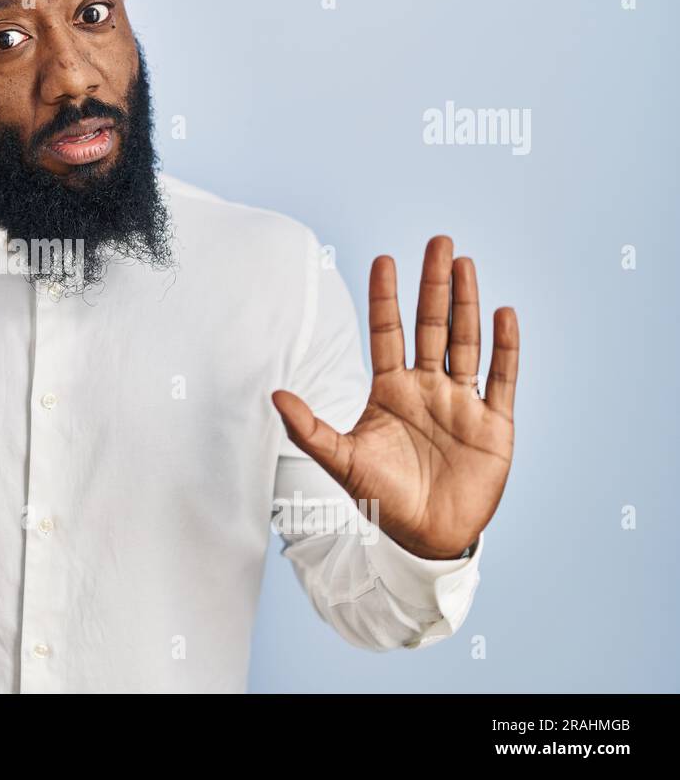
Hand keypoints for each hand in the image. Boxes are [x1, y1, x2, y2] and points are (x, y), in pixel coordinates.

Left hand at [272, 235, 518, 559]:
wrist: (426, 538)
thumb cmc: (382, 499)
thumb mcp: (341, 462)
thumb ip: (310, 429)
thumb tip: (274, 395)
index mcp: (390, 391)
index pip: (387, 332)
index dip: (386, 297)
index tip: (384, 258)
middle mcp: (427, 388)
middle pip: (432, 325)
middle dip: (434, 285)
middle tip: (439, 241)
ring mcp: (461, 402)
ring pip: (466, 341)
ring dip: (467, 304)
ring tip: (466, 264)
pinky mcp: (494, 423)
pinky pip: (501, 377)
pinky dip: (504, 347)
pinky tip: (503, 314)